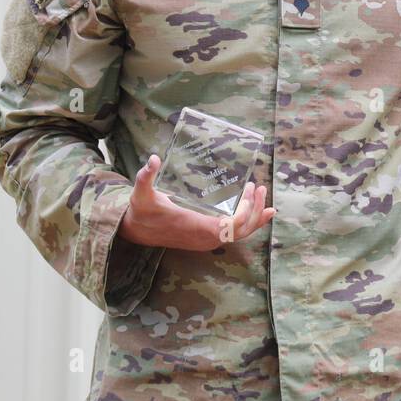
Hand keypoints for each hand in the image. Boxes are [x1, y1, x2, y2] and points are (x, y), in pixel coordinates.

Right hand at [117, 154, 275, 249]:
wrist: (137, 232)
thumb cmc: (142, 211)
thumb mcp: (141, 194)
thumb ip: (146, 177)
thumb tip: (153, 159)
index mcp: (193, 226)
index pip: (227, 229)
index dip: (243, 215)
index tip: (248, 192)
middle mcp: (204, 237)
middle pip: (241, 231)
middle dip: (254, 210)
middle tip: (258, 186)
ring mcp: (207, 240)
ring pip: (241, 234)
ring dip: (255, 216)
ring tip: (262, 194)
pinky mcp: (208, 239)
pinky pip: (235, 235)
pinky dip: (252, 224)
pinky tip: (263, 213)